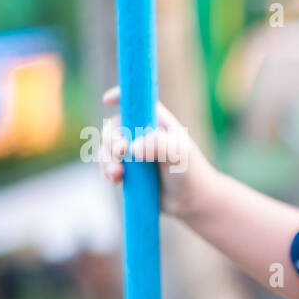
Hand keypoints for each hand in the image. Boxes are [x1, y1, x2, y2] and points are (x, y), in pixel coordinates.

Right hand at [97, 87, 215, 217]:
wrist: (192, 201)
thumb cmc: (191, 172)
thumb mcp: (179, 154)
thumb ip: (159, 145)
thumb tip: (133, 148)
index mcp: (157, 122)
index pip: (137, 102)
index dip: (121, 97)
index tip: (107, 100)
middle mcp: (143, 134)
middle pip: (115, 127)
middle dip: (111, 139)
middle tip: (121, 152)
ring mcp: (134, 153)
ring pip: (108, 148)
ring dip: (106, 159)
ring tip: (116, 174)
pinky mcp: (129, 171)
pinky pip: (109, 166)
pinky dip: (107, 171)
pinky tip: (115, 180)